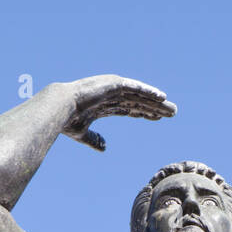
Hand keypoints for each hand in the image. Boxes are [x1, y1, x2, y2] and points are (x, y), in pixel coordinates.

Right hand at [60, 75, 176, 150]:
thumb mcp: (82, 134)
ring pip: (140, 95)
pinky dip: (148, 91)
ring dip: (156, 101)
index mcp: (104, 105)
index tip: (158, 118)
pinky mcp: (113, 84)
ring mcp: (112, 87)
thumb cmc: (67, 121)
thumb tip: (104, 148)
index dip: (145, 113)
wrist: (59, 108)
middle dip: (155, 108)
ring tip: (171, 107)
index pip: (130, 109)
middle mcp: (110, 94)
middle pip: (138, 102)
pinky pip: (135, 88)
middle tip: (172, 112)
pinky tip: (161, 96)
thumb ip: (94, 140)